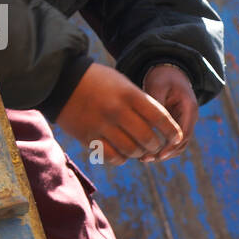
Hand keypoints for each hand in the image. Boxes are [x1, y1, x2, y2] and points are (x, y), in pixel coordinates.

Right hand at [56, 63, 181, 164]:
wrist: (61, 80)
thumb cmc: (98, 81)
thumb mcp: (122, 83)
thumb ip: (141, 102)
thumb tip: (161, 126)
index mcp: (129, 94)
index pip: (160, 117)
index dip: (172, 130)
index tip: (177, 137)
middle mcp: (117, 110)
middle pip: (147, 138)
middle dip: (156, 145)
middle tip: (156, 146)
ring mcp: (101, 125)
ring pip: (131, 150)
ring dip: (140, 153)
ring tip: (140, 150)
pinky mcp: (88, 137)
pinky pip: (113, 156)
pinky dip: (122, 158)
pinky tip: (123, 153)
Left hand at [142, 64, 198, 160]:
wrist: (169, 71)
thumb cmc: (163, 76)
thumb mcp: (157, 86)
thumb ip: (155, 104)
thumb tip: (148, 126)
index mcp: (189, 108)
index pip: (183, 133)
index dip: (171, 146)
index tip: (157, 154)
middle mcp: (190, 118)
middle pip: (182, 143)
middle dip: (165, 154)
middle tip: (145, 159)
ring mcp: (184, 122)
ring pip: (177, 146)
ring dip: (163, 154)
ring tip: (143, 158)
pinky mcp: (176, 125)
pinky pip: (170, 141)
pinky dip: (160, 148)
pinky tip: (144, 151)